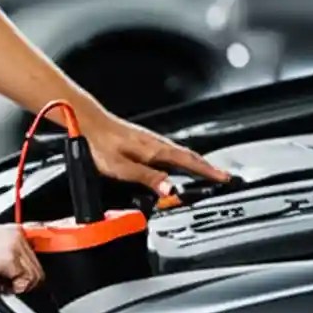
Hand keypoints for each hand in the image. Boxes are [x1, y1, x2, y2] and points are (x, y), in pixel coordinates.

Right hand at [0, 227, 44, 294]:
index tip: (21, 280)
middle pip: (38, 270)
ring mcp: (14, 245)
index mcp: (10, 231)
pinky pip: (23, 282)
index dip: (27, 273)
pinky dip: (8, 289)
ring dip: (15, 286)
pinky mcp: (9, 257)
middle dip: (19, 282)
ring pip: (34, 277)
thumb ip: (5, 257)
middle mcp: (15, 234)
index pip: (36, 257)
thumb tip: (20, 276)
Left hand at [75, 103, 230, 196]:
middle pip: (189, 157)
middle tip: (223, 178)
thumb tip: (171, 189)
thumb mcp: (122, 167)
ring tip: (207, 173)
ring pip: (180, 154)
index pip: (190, 162)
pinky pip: (170, 152)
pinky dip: (181, 159)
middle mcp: (156, 144)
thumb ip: (148, 178)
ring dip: (196, 163)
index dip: (209, 172)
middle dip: (208, 167)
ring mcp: (150, 142)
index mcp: (156, 151)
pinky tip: (178, 165)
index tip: (226, 179)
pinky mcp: (143, 142)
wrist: (87, 123)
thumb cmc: (101, 144)